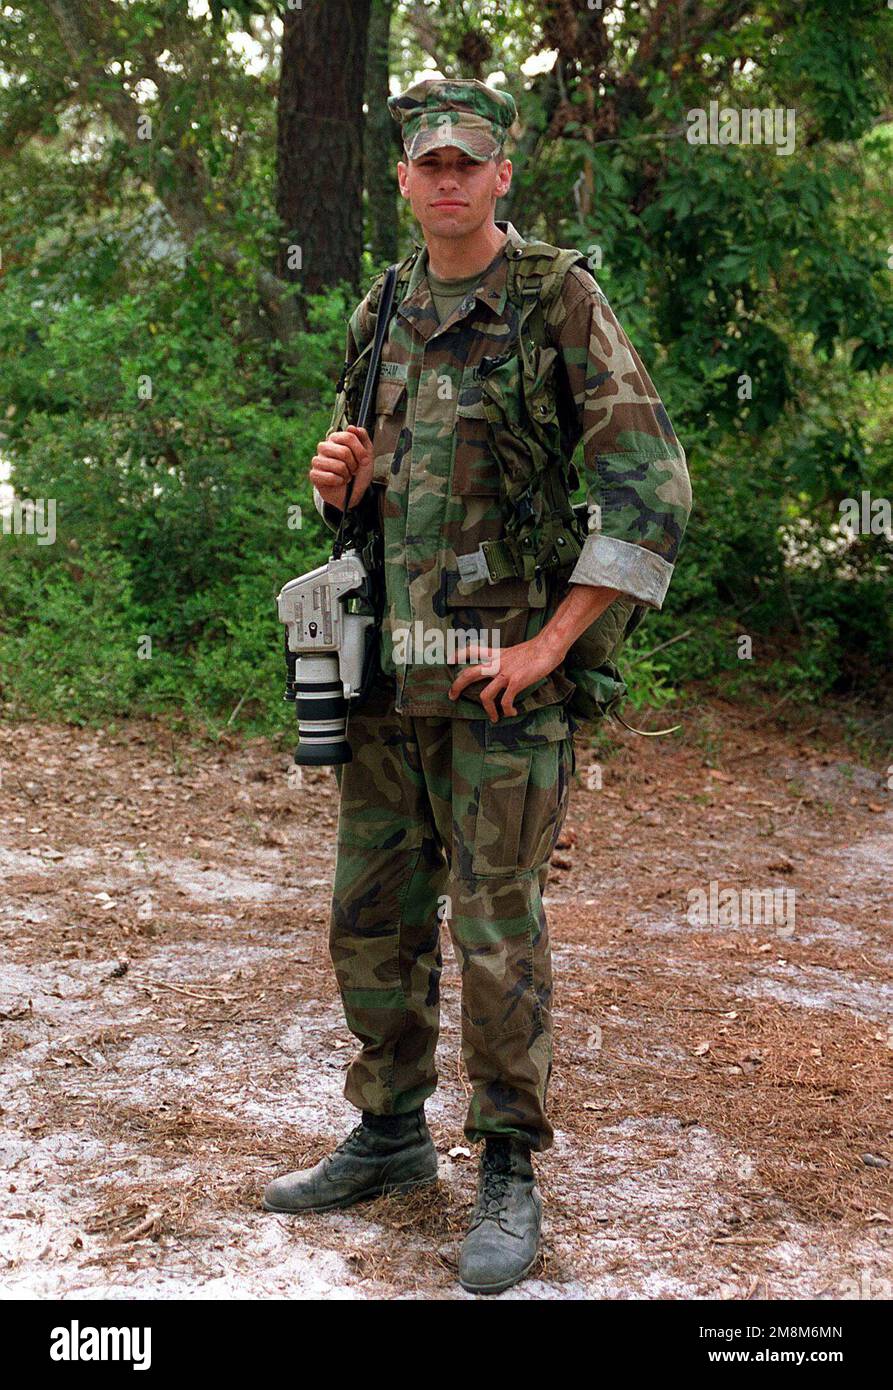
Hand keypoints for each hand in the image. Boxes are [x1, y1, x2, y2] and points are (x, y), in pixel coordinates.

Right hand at [310, 425, 372, 510]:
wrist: (354, 493)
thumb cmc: (358, 472)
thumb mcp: (367, 454)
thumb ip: (363, 438)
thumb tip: (351, 427)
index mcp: (336, 439)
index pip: (348, 436)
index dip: (360, 450)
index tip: (364, 459)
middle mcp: (324, 447)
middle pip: (344, 451)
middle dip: (353, 464)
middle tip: (353, 469)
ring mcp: (317, 460)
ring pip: (338, 465)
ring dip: (346, 474)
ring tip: (345, 476)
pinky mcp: (314, 474)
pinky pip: (329, 477)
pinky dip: (339, 481)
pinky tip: (338, 482)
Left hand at [447, 634, 561, 721]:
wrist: (548, 647)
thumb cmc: (536, 649)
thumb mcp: (514, 652)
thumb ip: (506, 660)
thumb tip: (505, 671)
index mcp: (496, 655)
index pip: (473, 650)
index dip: (459, 654)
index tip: (450, 660)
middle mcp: (497, 664)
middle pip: (469, 674)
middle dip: (457, 686)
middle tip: (452, 696)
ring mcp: (505, 673)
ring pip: (485, 695)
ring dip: (488, 710)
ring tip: (493, 718)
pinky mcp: (516, 682)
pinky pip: (505, 702)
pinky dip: (507, 710)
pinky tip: (512, 713)